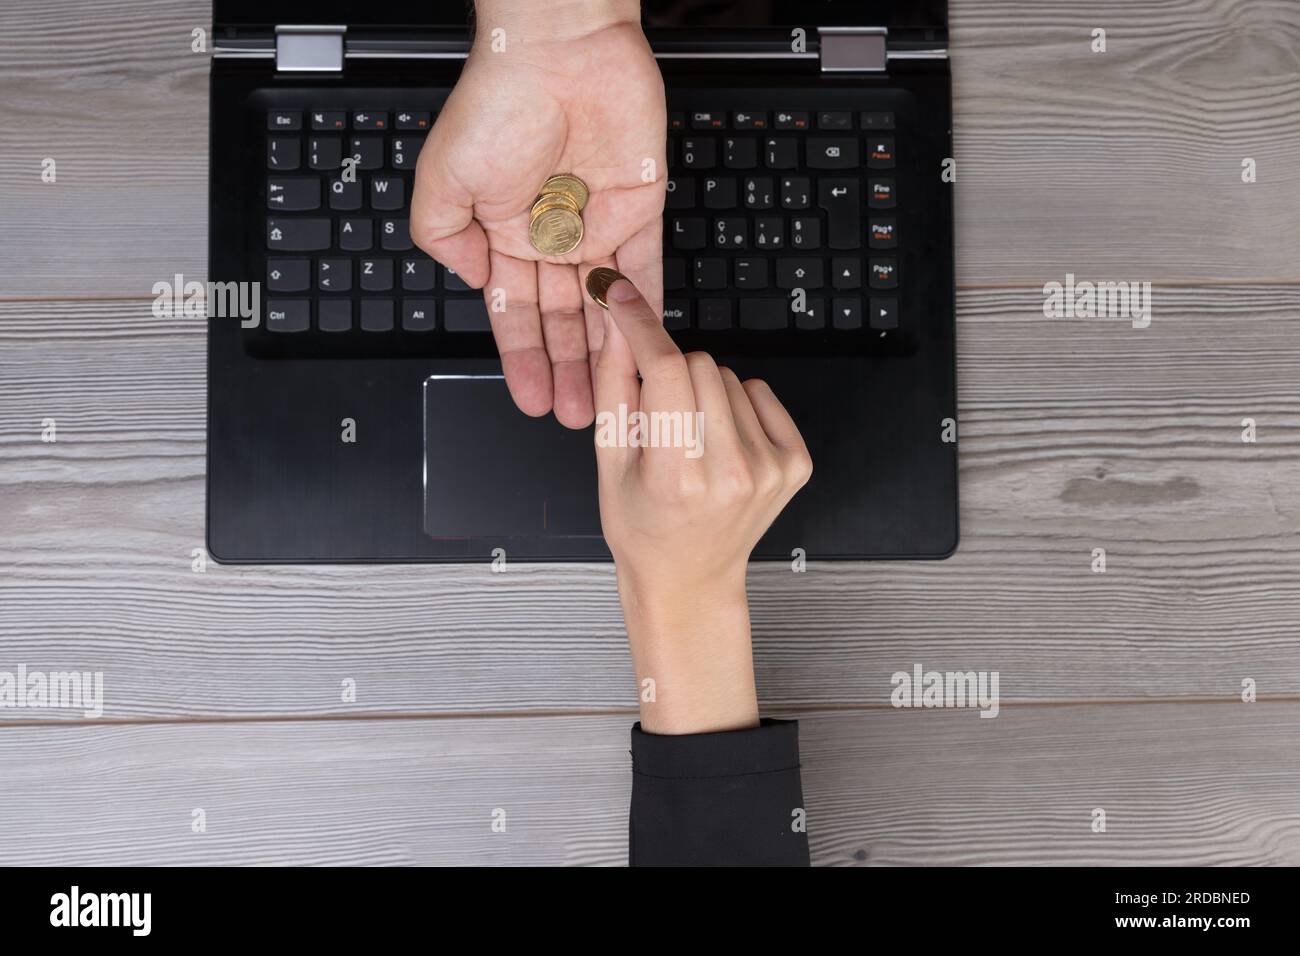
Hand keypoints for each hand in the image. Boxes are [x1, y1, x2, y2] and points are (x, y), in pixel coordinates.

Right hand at [412, 0, 665, 427]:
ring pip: (601, 307)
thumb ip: (443, 238)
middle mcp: (549, 236)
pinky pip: (645, 271)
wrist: (560, 50)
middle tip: (573, 416)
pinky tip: (643, 349)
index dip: (522, 357)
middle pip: (559, 319)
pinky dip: (645, 310)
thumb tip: (466, 280)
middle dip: (565, 370)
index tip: (529, 397)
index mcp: (502, 232)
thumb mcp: (442, 179)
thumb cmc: (497, 103)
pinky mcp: (638, 211)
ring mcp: (595, 226)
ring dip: (603, 355)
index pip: (513, 311)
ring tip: (607, 400)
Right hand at [590, 273, 813, 733]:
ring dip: (705, 393)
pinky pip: (760, 392)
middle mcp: (730, 472)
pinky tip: (721, 443)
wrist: (690, 578)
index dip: (639, 325)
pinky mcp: (795, 463)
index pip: (663, 370)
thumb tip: (615, 324)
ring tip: (692, 439)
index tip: (620, 299)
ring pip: (730, 375)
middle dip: (672, 374)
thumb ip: (613, 387)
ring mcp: (769, 468)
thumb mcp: (610, 462)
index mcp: (675, 477)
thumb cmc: (643, 527)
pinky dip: (737, 406)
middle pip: (698, 363)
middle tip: (661, 417)